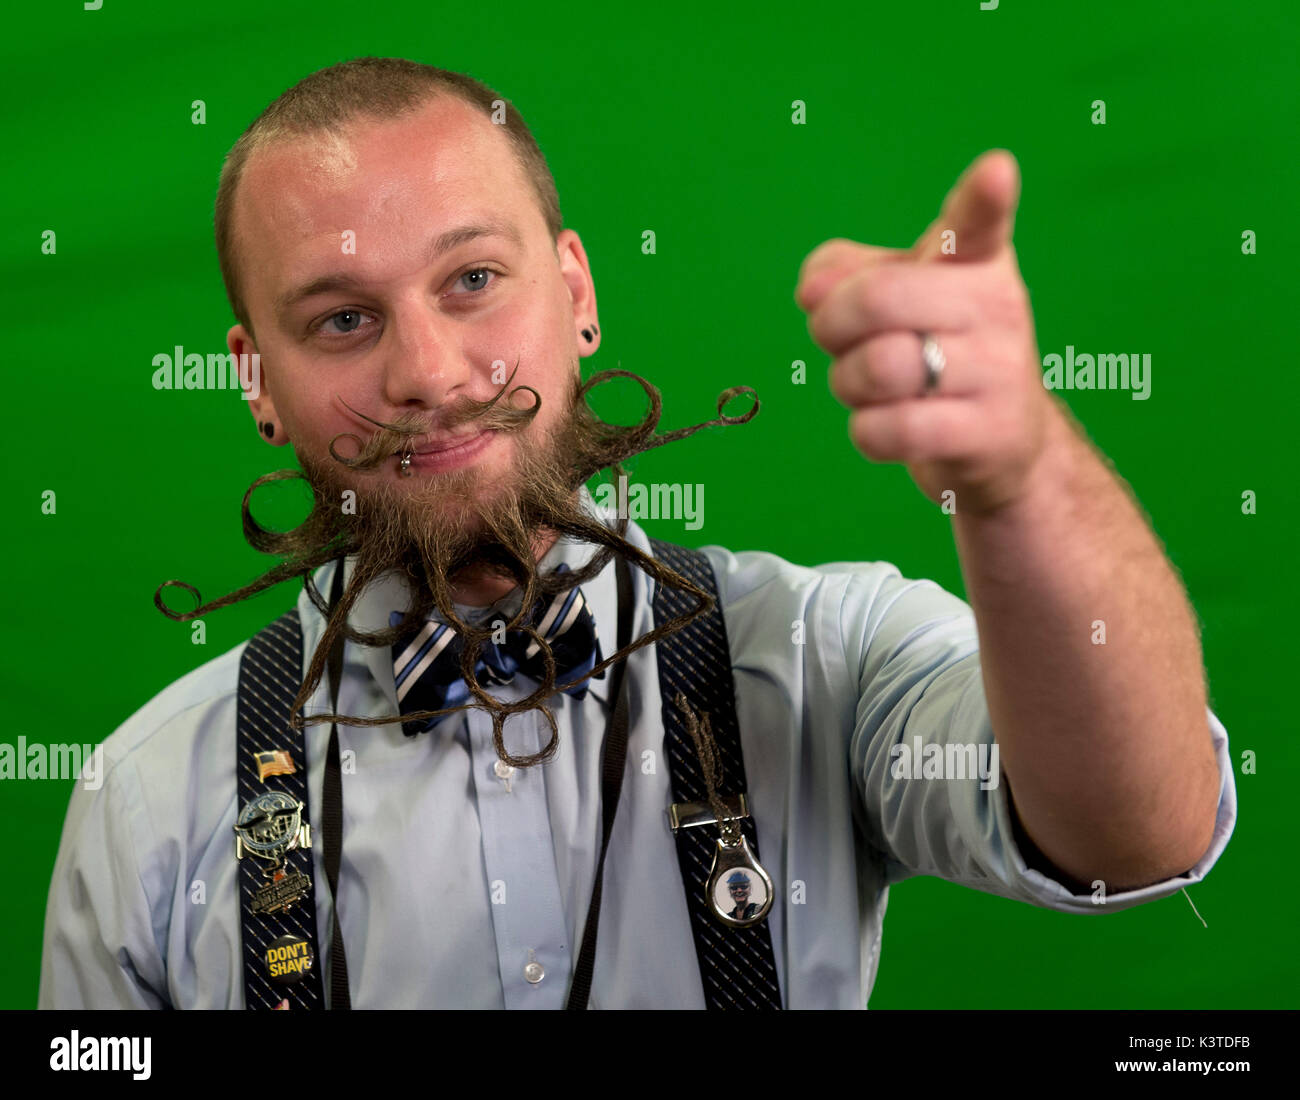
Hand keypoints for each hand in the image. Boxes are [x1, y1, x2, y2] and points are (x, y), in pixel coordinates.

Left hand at [795, 150, 1058, 514]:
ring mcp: (1000, 371)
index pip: (980, 222)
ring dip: (845, 383)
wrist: (999, 441)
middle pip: (878, 299)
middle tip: (832, 339)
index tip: (996, 170)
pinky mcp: (990, 434)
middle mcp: (997, 306)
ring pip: (879, 367)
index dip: (985, 196)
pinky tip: (886, 427)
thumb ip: (842, 272)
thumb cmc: (931, 349)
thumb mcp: (889, 295)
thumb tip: (812, 290)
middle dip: (830, 324)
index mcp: (975, 259)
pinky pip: (891, 429)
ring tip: (866, 387)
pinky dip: (867, 432)